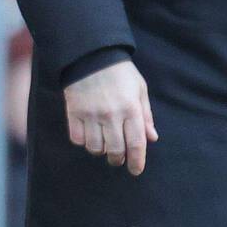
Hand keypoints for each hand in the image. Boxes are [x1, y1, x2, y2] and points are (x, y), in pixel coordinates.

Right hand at [63, 60, 157, 175]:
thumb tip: (152, 138)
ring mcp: (91, 115)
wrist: (91, 55)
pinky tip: (89, 134)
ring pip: (95, 148)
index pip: (136, 143)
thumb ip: (146, 115)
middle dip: (118, 159)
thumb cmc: (120, 72)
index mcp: (131, 108)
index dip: (137, 161)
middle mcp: (111, 114)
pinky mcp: (74, 113)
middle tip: (118, 158)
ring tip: (104, 143)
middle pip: (115, 150)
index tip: (136, 170)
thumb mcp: (139, 89)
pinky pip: (78, 139)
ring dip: (101, 150)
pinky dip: (84, 141)